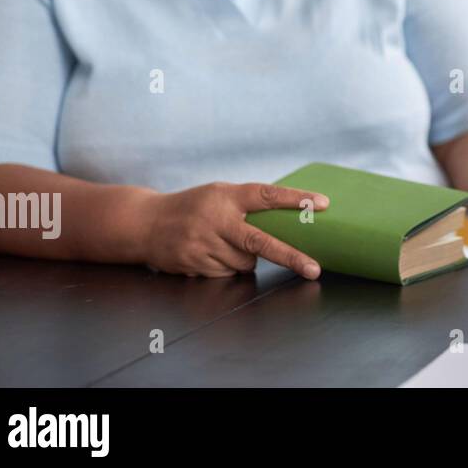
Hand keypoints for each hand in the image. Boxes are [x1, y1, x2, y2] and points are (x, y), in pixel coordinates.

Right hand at [140, 181, 329, 278]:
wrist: (144, 223)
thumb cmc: (193, 206)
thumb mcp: (219, 194)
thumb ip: (247, 205)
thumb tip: (288, 218)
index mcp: (227, 195)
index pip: (267, 195)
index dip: (296, 199)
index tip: (322, 204)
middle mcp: (217, 219)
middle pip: (261, 242)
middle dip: (290, 256)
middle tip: (314, 269)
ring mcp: (204, 243)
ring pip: (245, 262)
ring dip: (246, 258)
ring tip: (226, 244)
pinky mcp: (195, 264)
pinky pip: (227, 273)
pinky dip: (227, 267)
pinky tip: (211, 254)